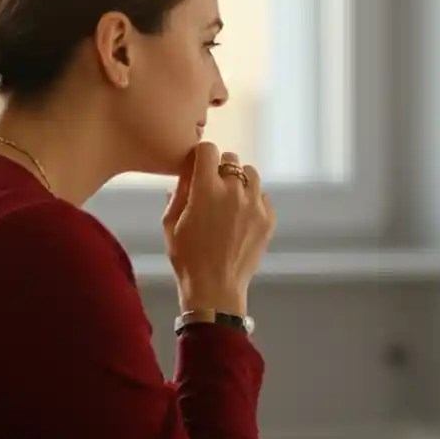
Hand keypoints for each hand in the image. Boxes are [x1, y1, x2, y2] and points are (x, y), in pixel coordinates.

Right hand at [162, 143, 275, 315]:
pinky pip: (263, 197)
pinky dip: (253, 201)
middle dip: (220, 167)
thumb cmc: (187, 258)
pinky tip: (242, 217)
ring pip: (251, 174)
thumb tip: (186, 173)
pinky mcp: (268, 219)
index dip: (202, 155)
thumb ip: (179, 192)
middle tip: (213, 186)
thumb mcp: (170, 224)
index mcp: (206, 189)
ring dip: (239, 181)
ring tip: (230, 199)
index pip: (208, 149)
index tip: (199, 166)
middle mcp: (233, 191)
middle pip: (231, 159)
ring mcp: (254, 205)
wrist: (215, 289)